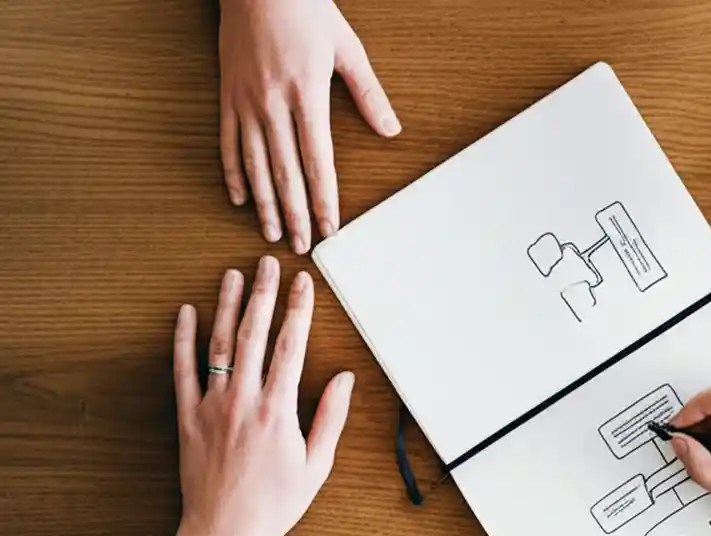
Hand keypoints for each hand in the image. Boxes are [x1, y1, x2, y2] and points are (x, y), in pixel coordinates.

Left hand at [165, 256, 354, 535]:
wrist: (224, 533)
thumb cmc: (275, 505)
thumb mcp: (317, 465)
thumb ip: (331, 418)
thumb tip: (344, 379)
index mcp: (278, 411)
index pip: (290, 347)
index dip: (298, 310)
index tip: (303, 283)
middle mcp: (243, 402)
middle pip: (254, 335)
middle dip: (263, 295)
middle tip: (269, 263)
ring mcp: (211, 407)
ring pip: (220, 345)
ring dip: (227, 306)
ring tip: (233, 275)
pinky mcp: (188, 417)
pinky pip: (183, 370)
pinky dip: (184, 339)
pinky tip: (188, 313)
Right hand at [219, 0, 399, 253]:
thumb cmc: (305, 9)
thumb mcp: (346, 48)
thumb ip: (368, 93)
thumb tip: (391, 130)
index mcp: (306, 95)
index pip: (318, 161)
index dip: (324, 199)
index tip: (329, 228)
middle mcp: (272, 104)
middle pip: (285, 172)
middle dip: (295, 214)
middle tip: (300, 246)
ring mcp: (245, 102)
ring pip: (254, 164)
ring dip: (265, 204)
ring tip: (271, 234)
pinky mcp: (227, 96)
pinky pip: (227, 143)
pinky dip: (233, 174)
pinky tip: (241, 199)